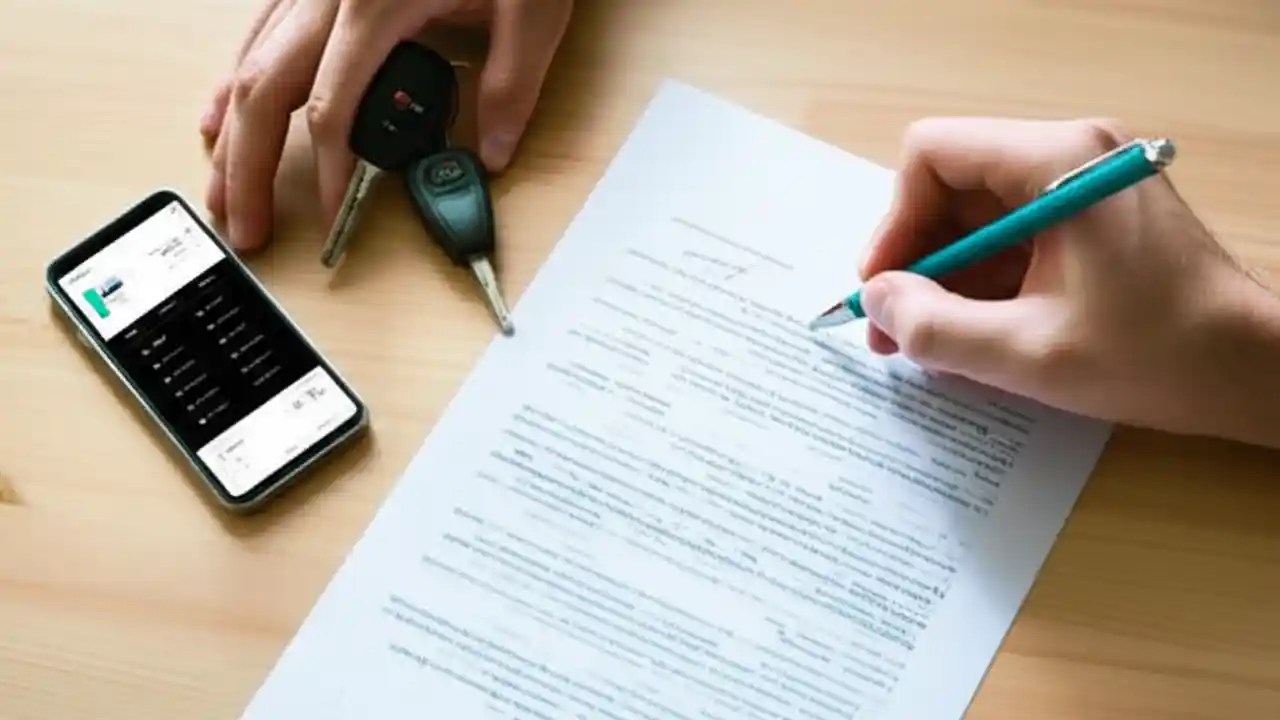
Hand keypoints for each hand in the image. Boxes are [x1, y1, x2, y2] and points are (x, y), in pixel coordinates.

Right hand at [200, 0, 572, 251]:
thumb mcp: (531, 9)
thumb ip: (511, 84)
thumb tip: (493, 153)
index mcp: (374, 2)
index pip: (332, 108)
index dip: (327, 170)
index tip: (331, 214)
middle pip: (266, 90)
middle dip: (247, 167)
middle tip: (246, 229)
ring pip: (250, 61)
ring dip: (231, 132)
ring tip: (224, 192)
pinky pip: (260, 34)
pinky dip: (239, 82)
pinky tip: (222, 115)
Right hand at [859, 117, 1279, 447]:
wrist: (1254, 372)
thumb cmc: (1157, 356)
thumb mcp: (1028, 354)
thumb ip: (935, 328)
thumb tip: (877, 301)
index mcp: (1057, 163)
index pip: (934, 155)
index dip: (896, 223)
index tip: (884, 288)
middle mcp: (1069, 155)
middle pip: (952, 186)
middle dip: (916, 258)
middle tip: (892, 326)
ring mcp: (1082, 184)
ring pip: (978, 215)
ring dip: (945, 277)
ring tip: (923, 341)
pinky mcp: (1092, 218)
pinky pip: (1013, 236)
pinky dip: (983, 282)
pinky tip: (969, 334)